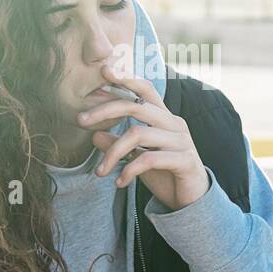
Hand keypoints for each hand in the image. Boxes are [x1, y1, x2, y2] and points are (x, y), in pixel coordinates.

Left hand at [76, 64, 210, 210]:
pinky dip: (129, 170)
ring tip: (99, 172)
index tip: (104, 70)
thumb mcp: (137, 158)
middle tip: (79, 120)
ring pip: (138, 133)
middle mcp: (174, 124)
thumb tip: (94, 134)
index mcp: (164, 118)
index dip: (127, 77)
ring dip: (112, 153)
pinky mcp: (185, 160)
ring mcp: (182, 141)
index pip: (146, 90)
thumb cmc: (165, 174)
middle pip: (136, 106)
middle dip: (104, 111)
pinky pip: (149, 159)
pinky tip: (119, 182)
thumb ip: (119, 145)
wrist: (193, 201)